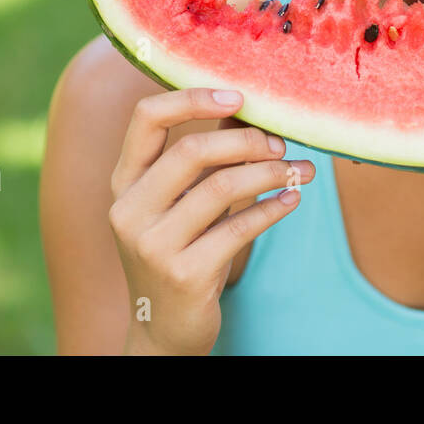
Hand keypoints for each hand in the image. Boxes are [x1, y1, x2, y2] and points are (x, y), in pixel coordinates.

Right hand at [107, 88, 314, 354]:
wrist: (163, 327)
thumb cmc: (179, 250)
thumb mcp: (177, 202)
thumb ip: (202, 158)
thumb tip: (246, 106)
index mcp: (124, 182)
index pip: (147, 119)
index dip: (193, 99)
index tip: (238, 96)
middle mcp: (130, 210)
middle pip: (191, 151)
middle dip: (246, 141)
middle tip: (279, 145)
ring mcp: (153, 245)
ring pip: (221, 188)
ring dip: (269, 174)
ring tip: (299, 171)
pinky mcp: (185, 274)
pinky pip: (239, 228)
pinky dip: (273, 208)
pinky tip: (292, 199)